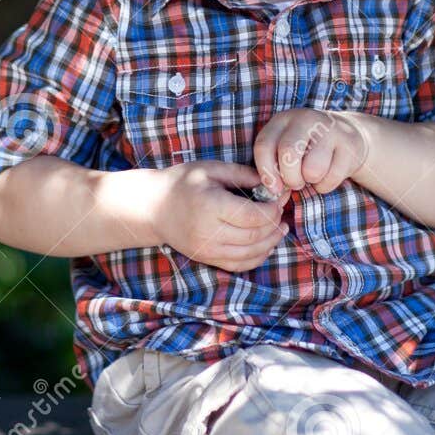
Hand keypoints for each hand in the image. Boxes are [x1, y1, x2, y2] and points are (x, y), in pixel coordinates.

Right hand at [151, 159, 290, 274]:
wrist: (153, 208)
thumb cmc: (182, 183)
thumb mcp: (211, 169)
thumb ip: (242, 174)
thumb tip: (271, 181)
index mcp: (210, 206)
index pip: (252, 216)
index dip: (272, 210)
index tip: (278, 199)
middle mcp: (208, 232)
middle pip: (254, 236)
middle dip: (274, 225)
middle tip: (282, 212)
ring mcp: (207, 250)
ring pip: (250, 254)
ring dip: (270, 243)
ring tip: (280, 229)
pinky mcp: (207, 259)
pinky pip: (239, 265)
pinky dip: (257, 257)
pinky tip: (266, 245)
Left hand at [254, 108, 369, 194]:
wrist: (346, 136)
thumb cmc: (306, 149)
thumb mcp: (284, 149)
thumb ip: (273, 164)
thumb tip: (273, 189)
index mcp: (282, 120)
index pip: (264, 146)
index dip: (267, 172)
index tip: (274, 188)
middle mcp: (304, 119)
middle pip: (288, 153)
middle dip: (291, 178)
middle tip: (296, 183)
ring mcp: (329, 129)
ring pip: (313, 169)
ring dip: (311, 181)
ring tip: (313, 175)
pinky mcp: (349, 144)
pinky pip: (332, 177)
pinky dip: (326, 184)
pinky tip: (328, 173)